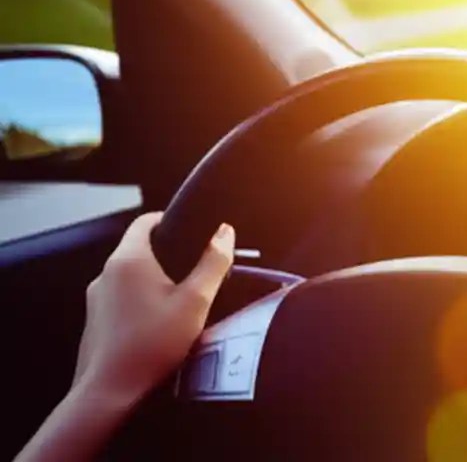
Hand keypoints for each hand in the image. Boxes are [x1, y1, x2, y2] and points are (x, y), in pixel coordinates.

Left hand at [17, 213, 234, 461]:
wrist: (109, 391)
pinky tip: (158, 325)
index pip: (146, 220)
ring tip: (181, 303)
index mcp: (129, 259)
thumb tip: (225, 231)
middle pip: (140, 248)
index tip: (195, 234)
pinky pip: (121, 298)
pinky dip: (141, 301)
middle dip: (169, 255)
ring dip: (155, 281)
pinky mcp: (94, 320)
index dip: (171, 220)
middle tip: (196, 273)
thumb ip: (213, 263)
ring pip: (131, 275)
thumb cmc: (154, 343)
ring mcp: (96, 297)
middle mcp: (106, 272)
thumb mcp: (195, 301)